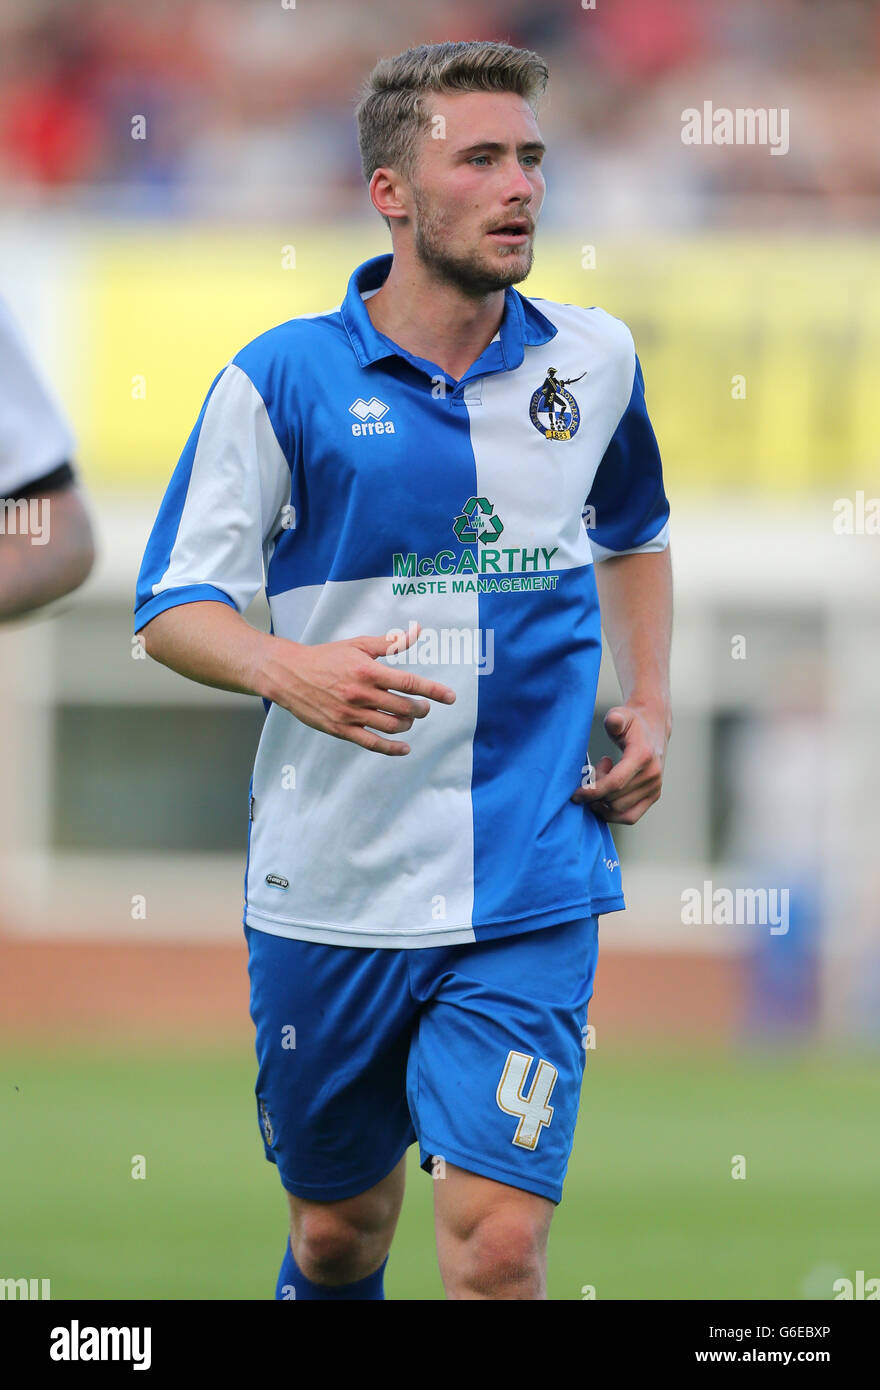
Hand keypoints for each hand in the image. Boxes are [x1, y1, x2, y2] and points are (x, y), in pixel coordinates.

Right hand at [262, 621, 455, 755]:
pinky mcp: (341, 729)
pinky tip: (404, 747)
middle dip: (421, 709)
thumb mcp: (358, 645)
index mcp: (367, 671)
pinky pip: (372, 744)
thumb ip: (390, 642)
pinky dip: (392, 748)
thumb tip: (417, 631)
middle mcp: (361, 694)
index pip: (409, 682)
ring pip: (391, 727)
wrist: (289, 675)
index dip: (433, 691)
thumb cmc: (326, 657)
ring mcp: (351, 714)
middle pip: (404, 708)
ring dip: (407, 725)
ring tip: (409, 720)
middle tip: (424, 707)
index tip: (450, 697)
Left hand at [571, 704, 669, 823]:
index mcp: (643, 756)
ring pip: (620, 810)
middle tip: (590, 775)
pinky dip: (612, 813)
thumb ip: (615, 719)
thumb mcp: (621, 715)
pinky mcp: (654, 796)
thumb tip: (613, 721)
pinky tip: (604, 795)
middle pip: (615, 799)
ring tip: (601, 779)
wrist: (653, 728)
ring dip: (602, 801)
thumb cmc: (631, 723)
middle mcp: (652, 775)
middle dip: (595, 794)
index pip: (615, 783)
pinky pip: (630, 816)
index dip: (593, 792)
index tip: (576, 794)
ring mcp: (655, 788)